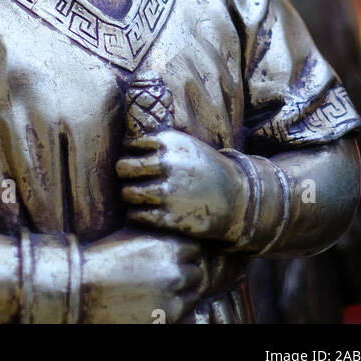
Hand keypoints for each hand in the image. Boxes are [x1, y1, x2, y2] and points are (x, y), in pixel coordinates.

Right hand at [82, 228, 206, 323]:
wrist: (83, 287)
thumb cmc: (105, 257)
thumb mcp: (132, 233)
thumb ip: (157, 232)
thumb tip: (171, 228)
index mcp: (171, 248)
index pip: (195, 250)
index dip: (183, 254)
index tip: (172, 258)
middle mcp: (176, 273)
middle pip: (196, 274)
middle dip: (184, 275)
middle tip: (165, 277)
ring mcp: (172, 300)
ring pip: (191, 297)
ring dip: (181, 295)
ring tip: (159, 292)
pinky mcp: (165, 321)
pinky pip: (183, 316)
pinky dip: (173, 313)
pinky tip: (155, 306)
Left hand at [117, 129, 248, 243]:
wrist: (237, 198)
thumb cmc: (205, 170)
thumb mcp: (186, 145)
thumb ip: (159, 143)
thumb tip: (126, 143)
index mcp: (169, 143)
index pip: (132, 145)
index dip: (133, 154)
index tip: (140, 162)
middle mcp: (166, 164)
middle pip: (123, 168)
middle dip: (125, 175)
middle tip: (133, 181)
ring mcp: (168, 192)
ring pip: (127, 193)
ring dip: (130, 196)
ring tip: (138, 198)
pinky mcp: (170, 217)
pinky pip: (137, 215)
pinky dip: (137, 215)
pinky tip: (144, 213)